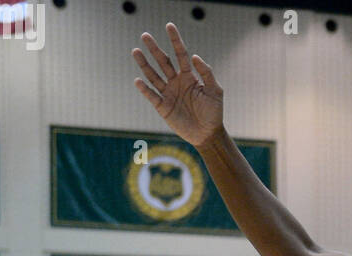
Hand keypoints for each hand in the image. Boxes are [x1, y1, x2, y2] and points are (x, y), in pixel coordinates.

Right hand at [133, 23, 224, 148]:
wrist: (208, 134)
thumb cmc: (214, 113)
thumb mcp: (215, 91)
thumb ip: (207, 73)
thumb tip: (194, 56)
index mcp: (189, 77)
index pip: (180, 54)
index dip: (175, 40)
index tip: (169, 25)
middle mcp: (176, 82)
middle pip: (163, 62)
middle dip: (154, 49)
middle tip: (145, 35)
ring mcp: (168, 94)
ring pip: (154, 76)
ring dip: (144, 64)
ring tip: (136, 51)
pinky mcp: (163, 107)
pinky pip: (152, 96)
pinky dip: (145, 89)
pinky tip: (138, 80)